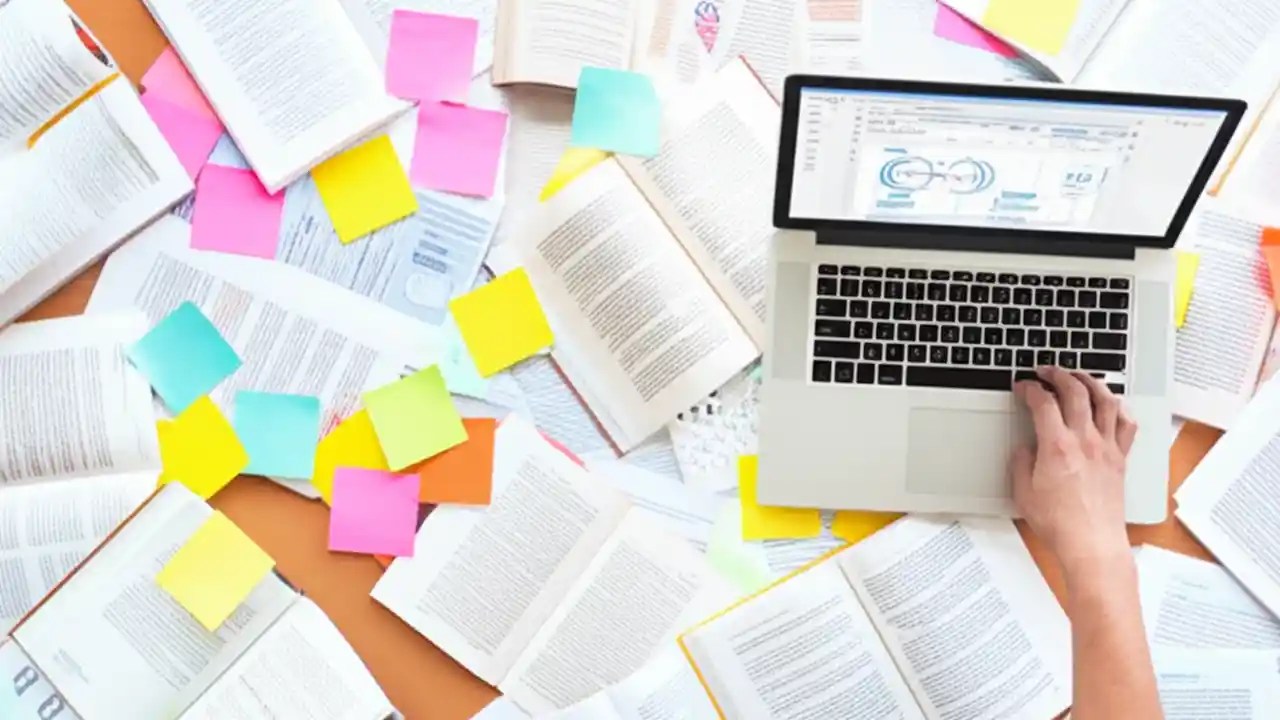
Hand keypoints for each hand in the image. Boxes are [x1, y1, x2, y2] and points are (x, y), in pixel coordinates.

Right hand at [1012, 366, 1137, 578]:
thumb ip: (1021, 461)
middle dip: (1058, 374)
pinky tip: (1111, 403)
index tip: (1022, 386)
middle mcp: (1085, 441)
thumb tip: (1026, 447)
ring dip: (1090, 381)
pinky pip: (1126, 423)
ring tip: (1079, 375)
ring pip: (1105, 400)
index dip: (1029, 388)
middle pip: (1075, 391)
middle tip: (1047, 370)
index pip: (1042, 402)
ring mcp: (1107, 448)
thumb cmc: (1059, 523)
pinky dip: (1119, 407)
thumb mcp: (1022, 491)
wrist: (1091, 543)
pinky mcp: (1120, 459)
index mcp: (1056, 446)